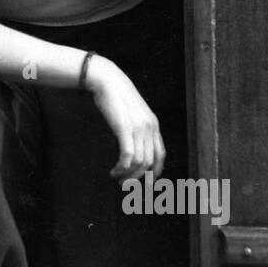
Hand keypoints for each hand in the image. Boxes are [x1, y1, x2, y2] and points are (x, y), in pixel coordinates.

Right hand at [85, 56, 165, 180]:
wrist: (107, 80)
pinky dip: (122, 168)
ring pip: (139, 163)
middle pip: (150, 163)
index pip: (160, 155)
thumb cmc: (116, 97)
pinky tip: (114, 171)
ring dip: (128, 175)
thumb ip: (136, 127)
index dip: (154, 172)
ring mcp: (138, 128)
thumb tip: (133, 144)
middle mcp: (150, 128)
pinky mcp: (125, 128)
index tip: (145, 183)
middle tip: (125, 185)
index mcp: (153, 125)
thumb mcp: (132, 113)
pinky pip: (128, 156)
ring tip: (117, 178)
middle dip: (138, 178)